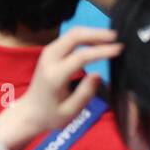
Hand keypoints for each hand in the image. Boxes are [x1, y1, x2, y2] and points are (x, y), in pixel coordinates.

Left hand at [0, 28, 122, 144]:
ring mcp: (48, 52)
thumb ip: (85, 94)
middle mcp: (50, 59)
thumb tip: (98, 74)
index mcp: (55, 75)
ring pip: (73, 33)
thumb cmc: (51, 115)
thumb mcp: (70, 112)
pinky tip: (98, 41)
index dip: (101, 51)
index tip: (119, 49)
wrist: (29, 112)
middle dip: (97, 34)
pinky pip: (70, 37)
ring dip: (92, 33)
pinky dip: (85, 36)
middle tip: (117, 37)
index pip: (81, 56)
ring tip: (111, 39)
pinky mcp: (51, 51)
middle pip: (75, 36)